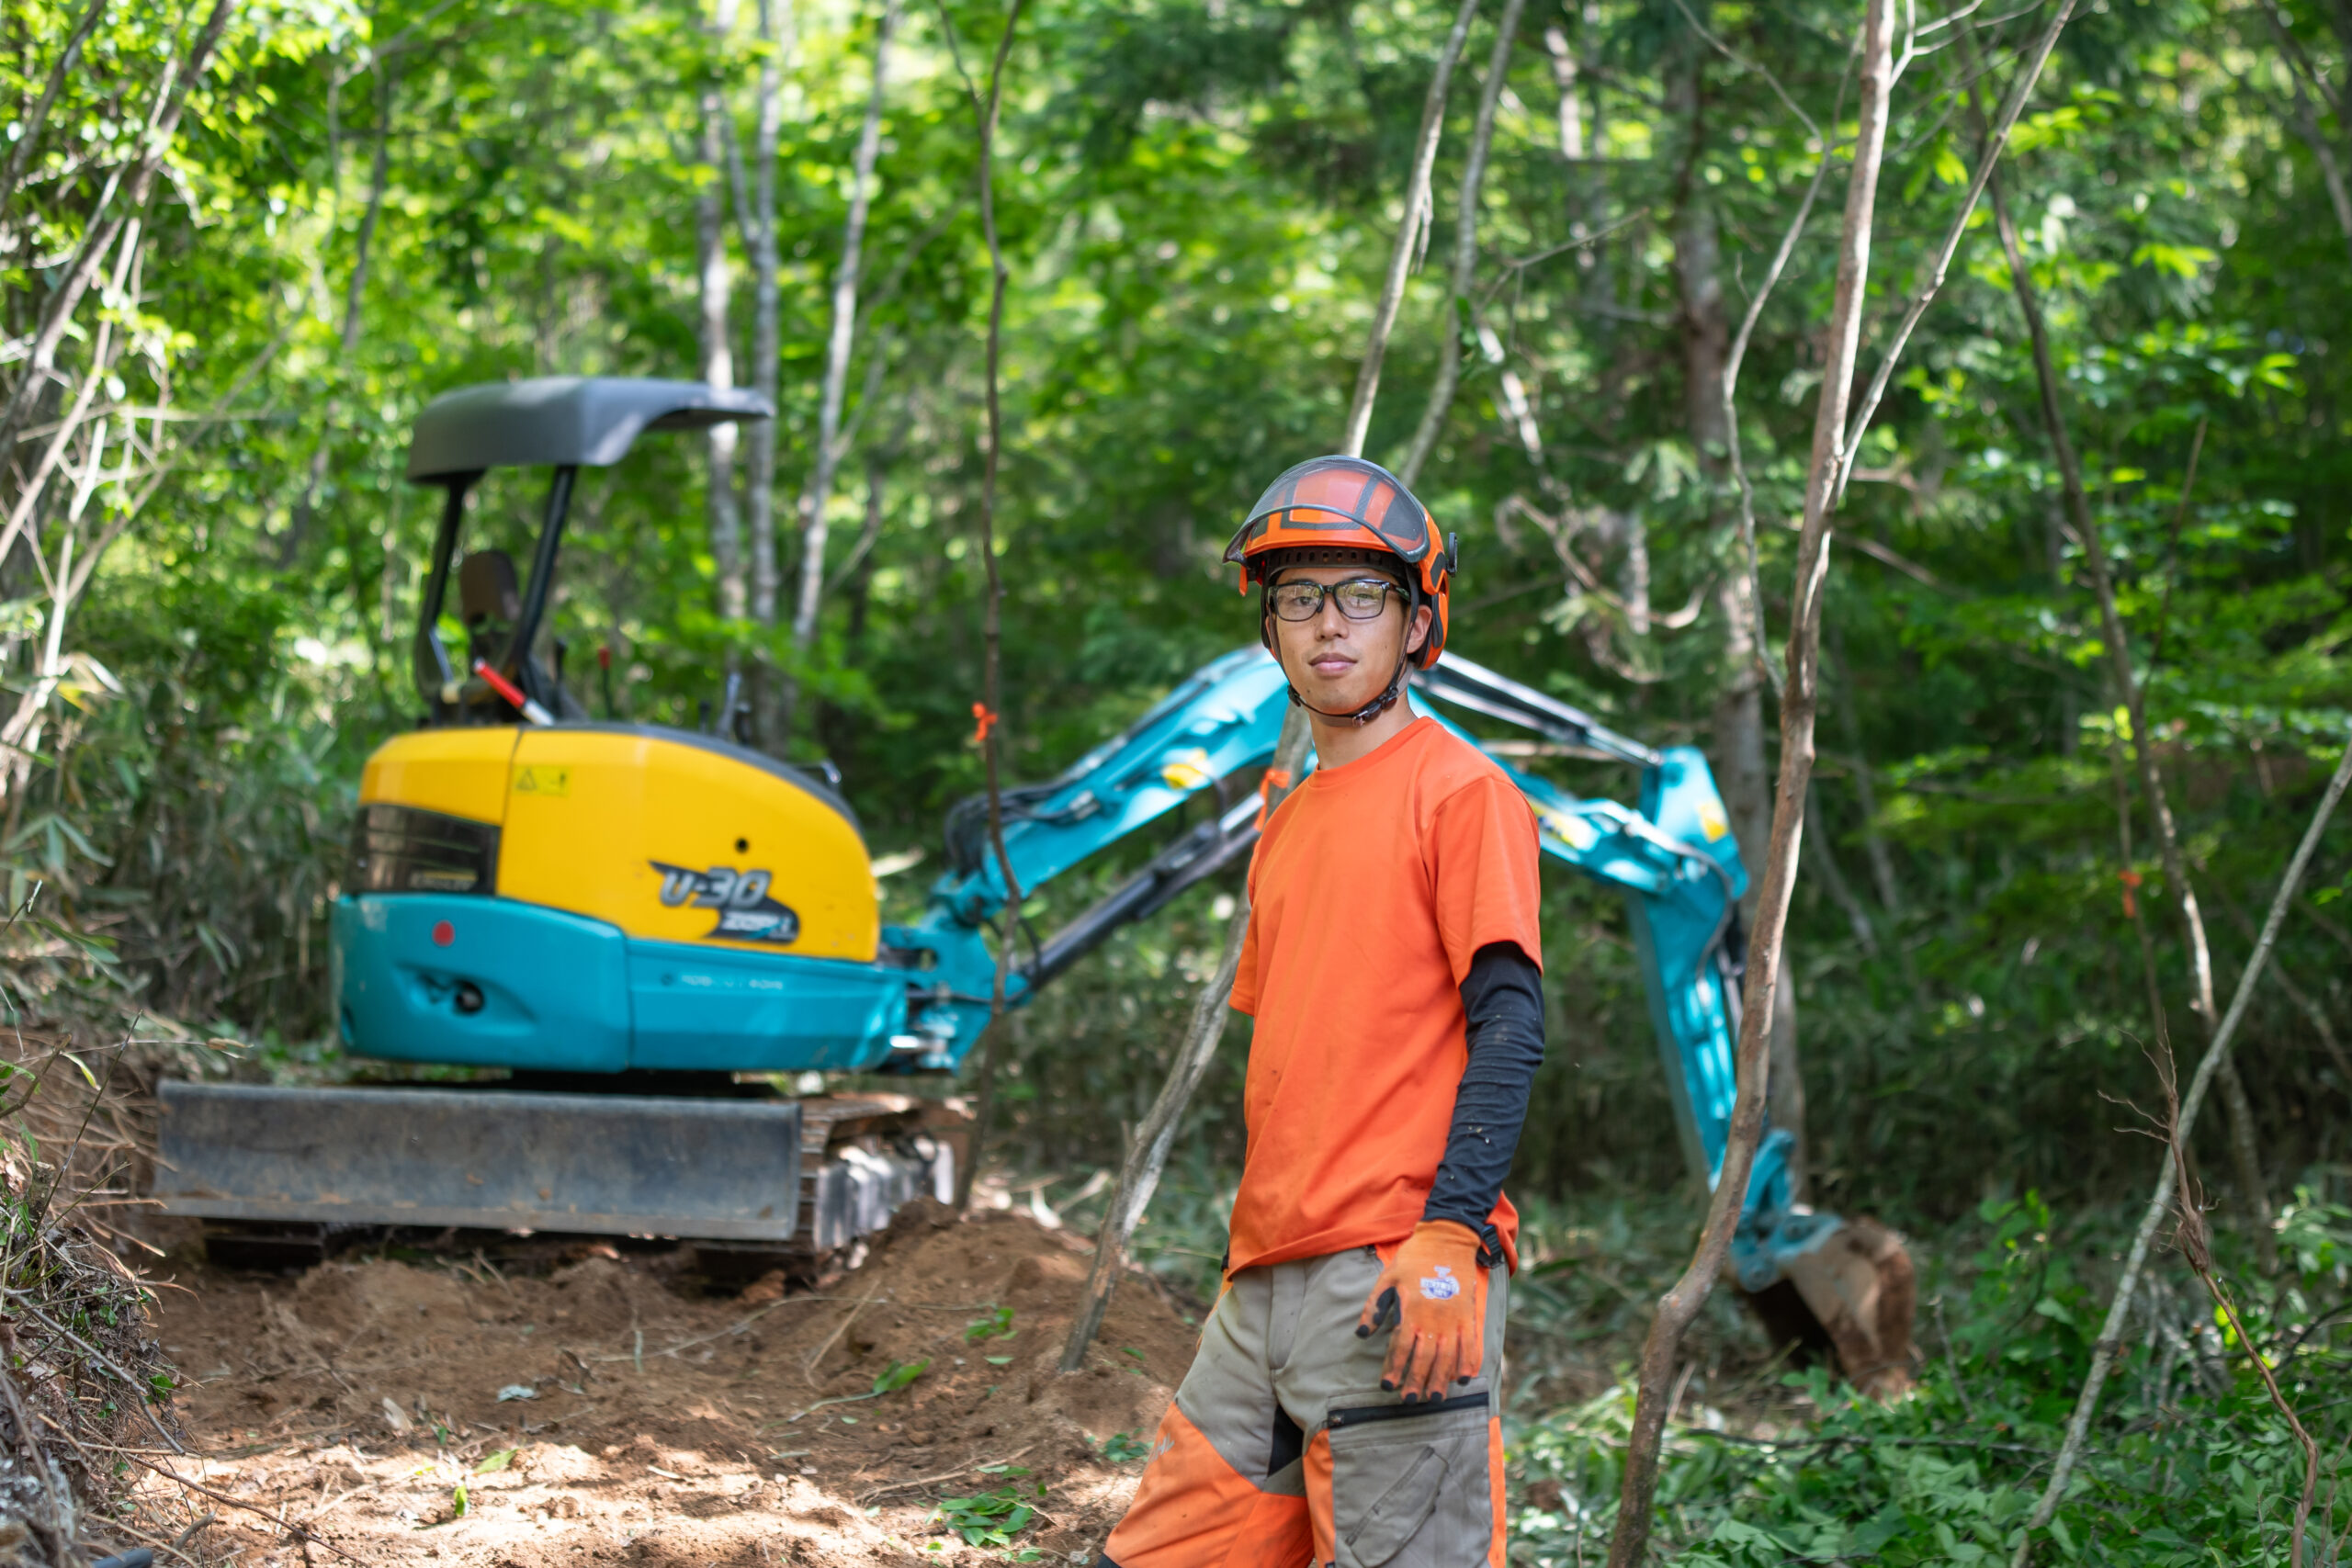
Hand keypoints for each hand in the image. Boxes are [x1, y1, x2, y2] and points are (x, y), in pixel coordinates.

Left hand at [1354, 1220, 1485, 1400]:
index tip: (1387, 1386)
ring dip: (1441, 1380)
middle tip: (1409, 1400)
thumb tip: (1363, 1333)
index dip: (1394, 1369)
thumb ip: (1375, 1307)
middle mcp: (1434, 1320)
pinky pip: (1471, 1345)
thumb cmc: (1413, 1259)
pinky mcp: (1469, 1316)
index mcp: (1412, 1311)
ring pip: (1448, 1357)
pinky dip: (1469, 1363)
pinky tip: (1463, 1379)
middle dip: (1416, 1381)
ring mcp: (1454, 1319)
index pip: (1401, 1348)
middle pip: (1424, 1358)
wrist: (1447, 1240)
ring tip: (1435, 1398)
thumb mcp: (1387, 1278)